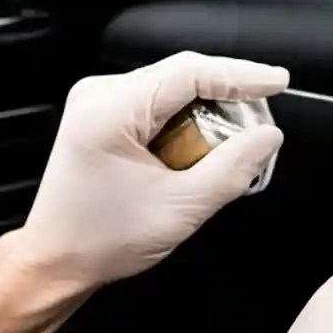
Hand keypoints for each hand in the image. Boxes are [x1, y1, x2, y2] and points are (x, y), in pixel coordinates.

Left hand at [15, 51, 288, 287]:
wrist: (55, 261)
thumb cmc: (103, 240)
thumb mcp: (180, 208)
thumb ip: (232, 169)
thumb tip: (268, 136)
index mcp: (110, 110)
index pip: (189, 71)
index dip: (241, 74)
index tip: (277, 82)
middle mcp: (100, 94)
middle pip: (184, 74)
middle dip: (227, 98)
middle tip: (258, 129)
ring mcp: (99, 100)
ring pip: (175, 87)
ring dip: (208, 112)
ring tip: (228, 148)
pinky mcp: (105, 112)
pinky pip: (161, 101)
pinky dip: (189, 120)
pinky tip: (200, 149)